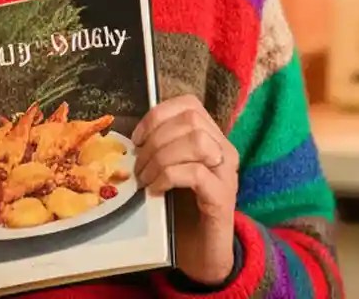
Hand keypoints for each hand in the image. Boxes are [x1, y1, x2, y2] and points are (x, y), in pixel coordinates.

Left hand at [131, 95, 238, 285]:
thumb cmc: (182, 211)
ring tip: (145, 178)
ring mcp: (226, 173)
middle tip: (138, 165)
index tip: (138, 138)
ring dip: (161, 157)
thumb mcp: (169, 172)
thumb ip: (161, 150)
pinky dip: (168, 176)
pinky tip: (156, 190)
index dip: (158, 115)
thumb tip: (132, 140)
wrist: (202, 253)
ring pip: (196, 141)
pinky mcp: (222, 197)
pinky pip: (195, 172)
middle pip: (191, 120)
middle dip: (156, 138)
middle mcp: (224, 151)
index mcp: (212, 139)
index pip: (189, 105)